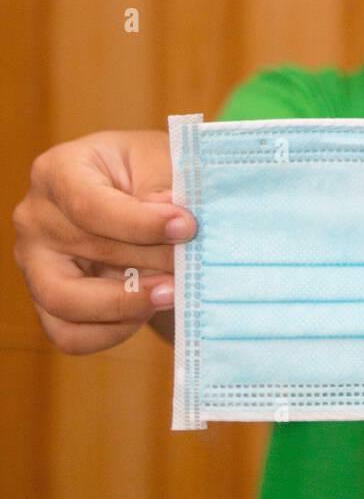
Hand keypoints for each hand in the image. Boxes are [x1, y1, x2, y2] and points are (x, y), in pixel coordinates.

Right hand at [12, 131, 196, 354]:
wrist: (138, 197)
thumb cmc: (146, 172)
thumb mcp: (159, 163)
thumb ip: (162, 189)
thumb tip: (170, 220)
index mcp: (57, 171)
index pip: (89, 205)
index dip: (140, 223)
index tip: (187, 228)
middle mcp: (35, 217)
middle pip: (90, 250)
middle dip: (152, 260)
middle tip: (193, 265)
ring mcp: (34, 263)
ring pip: (67, 301)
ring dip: (128, 303)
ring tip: (172, 293)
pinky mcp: (45, 300)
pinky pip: (69, 335)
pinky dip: (112, 332)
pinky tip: (147, 310)